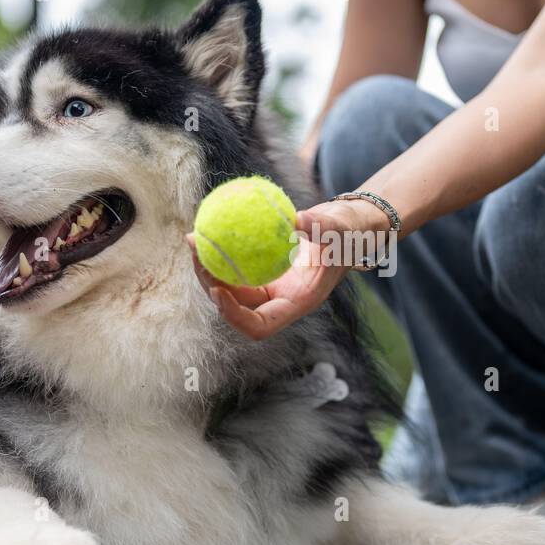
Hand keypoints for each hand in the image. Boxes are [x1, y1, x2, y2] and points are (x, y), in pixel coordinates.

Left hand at [187, 198, 384, 339]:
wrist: (348, 228)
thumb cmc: (349, 233)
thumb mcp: (341, 229)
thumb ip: (323, 227)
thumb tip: (299, 219)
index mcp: (297, 302)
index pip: (260, 325)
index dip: (234, 316)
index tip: (217, 290)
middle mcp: (280, 300)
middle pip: (235, 306)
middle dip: (210, 284)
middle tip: (197, 251)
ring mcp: (270, 287)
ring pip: (230, 286)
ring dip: (208, 267)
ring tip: (194, 237)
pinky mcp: (263, 270)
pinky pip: (235, 266)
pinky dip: (221, 251)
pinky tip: (207, 228)